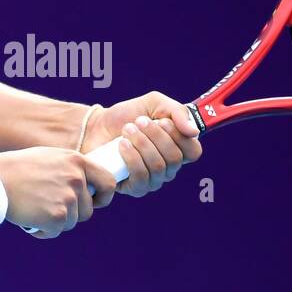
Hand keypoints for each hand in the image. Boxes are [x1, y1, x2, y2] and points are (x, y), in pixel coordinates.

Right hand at [0, 147, 117, 238]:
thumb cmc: (17, 169)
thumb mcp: (50, 158)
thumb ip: (70, 169)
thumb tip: (85, 186)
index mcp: (77, 161)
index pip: (108, 182)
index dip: (104, 196)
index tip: (95, 202)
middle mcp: (76, 179)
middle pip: (87, 210)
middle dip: (71, 213)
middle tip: (48, 207)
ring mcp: (68, 198)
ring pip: (71, 222)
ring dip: (55, 221)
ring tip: (35, 208)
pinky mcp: (57, 216)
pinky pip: (56, 231)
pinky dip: (43, 230)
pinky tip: (30, 219)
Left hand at [81, 91, 202, 197]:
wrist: (97, 126)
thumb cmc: (128, 115)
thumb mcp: (154, 103)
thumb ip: (177, 112)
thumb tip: (193, 131)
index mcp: (178, 148)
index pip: (193, 152)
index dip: (179, 136)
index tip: (162, 121)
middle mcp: (169, 168)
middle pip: (175, 158)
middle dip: (155, 136)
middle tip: (138, 121)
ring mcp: (153, 180)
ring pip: (158, 167)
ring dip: (141, 144)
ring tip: (127, 130)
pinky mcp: (134, 188)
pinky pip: (141, 179)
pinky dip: (132, 158)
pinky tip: (122, 145)